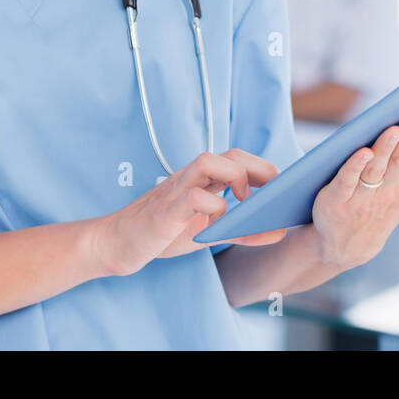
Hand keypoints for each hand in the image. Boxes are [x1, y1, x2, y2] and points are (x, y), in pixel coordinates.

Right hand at [93, 149, 284, 276]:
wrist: (116, 244)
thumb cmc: (163, 233)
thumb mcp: (209, 232)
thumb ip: (242, 231)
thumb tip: (280, 232)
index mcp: (202, 179)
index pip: (238, 157)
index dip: (264, 167)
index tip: (281, 188)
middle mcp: (190, 177)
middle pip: (230, 154)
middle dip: (258, 169)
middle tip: (272, 194)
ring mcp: (176, 190)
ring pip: (208, 161)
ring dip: (234, 177)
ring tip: (241, 202)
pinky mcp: (164, 211)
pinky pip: (192, 196)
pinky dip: (211, 207)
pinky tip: (212, 225)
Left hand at [310, 110, 398, 268]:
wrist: (345, 246)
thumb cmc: (377, 207)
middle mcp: (387, 194)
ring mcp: (361, 199)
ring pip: (375, 170)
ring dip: (386, 149)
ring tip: (395, 129)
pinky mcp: (335, 202)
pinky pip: (346, 182)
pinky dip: (354, 168)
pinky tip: (363, 152)